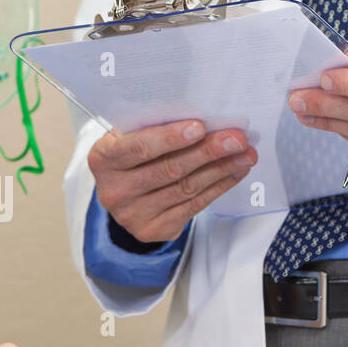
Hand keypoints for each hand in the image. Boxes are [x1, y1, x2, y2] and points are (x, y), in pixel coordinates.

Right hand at [87, 119, 257, 242]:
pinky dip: (218, 187)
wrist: (122, 190)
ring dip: (220, 169)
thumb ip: (155, 126)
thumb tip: (206, 116)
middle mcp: (114, 190)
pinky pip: (193, 206)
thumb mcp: (130, 134)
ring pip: (185, 188)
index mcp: (103, 159)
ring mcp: (132, 215)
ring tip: (245, 154)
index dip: (170, 138)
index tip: (200, 126)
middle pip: (168, 169)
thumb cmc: (131, 153)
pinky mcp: (153, 230)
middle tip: (236, 139)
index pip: (138, 147)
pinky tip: (234, 173)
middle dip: (207, 152)